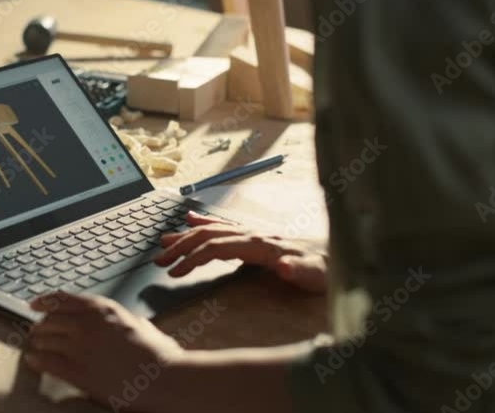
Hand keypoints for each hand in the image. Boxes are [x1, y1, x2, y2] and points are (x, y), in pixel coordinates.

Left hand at [27, 292, 183, 410]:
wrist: (164, 379)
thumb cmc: (159, 355)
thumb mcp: (142, 325)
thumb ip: (126, 320)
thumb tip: (130, 322)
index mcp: (102, 309)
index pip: (63, 299)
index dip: (44, 301)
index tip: (34, 304)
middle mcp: (87, 323)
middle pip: (50, 320)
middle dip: (41, 326)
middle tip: (37, 332)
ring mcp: (80, 347)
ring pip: (45, 339)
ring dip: (39, 343)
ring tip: (37, 347)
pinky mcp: (77, 370)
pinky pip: (46, 361)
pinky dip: (37, 360)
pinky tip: (33, 361)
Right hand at [154, 211, 328, 292]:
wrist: (337, 258)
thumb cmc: (324, 270)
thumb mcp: (314, 275)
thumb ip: (297, 270)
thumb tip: (282, 266)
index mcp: (260, 243)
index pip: (216, 247)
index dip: (192, 258)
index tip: (174, 272)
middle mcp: (253, 234)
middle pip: (207, 235)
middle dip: (180, 246)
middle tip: (157, 260)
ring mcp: (253, 233)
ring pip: (211, 229)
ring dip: (185, 235)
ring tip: (163, 242)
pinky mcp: (255, 237)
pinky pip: (223, 226)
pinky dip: (203, 222)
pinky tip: (191, 219)